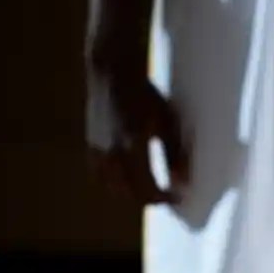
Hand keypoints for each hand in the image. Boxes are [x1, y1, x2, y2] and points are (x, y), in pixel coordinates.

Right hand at [85, 64, 187, 203]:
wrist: (113, 73)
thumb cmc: (146, 94)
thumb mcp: (169, 122)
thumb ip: (176, 154)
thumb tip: (182, 182)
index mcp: (133, 147)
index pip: (148, 189)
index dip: (164, 198)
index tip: (179, 198)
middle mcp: (112, 153)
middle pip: (130, 193)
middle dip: (149, 199)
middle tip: (166, 197)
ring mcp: (98, 150)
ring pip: (113, 187)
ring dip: (131, 194)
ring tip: (150, 190)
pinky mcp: (91, 145)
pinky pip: (101, 175)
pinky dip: (115, 183)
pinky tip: (129, 179)